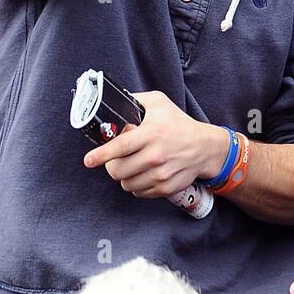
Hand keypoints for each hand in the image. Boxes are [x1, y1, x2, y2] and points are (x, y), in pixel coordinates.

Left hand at [83, 91, 224, 197]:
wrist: (204, 147)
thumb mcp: (158, 103)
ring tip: (133, 164)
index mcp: (151, 133)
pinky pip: (138, 192)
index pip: (120, 146)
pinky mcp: (165, 188)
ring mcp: (160, 174)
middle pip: (117, 170)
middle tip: (116, 159)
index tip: (88, 160)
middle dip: (111, 165)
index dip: (101, 154)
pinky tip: (144, 173)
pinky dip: (137, 184)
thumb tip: (111, 103)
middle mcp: (155, 155)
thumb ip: (134, 101)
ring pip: (126, 184)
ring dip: (125, 176)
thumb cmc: (179, 123)